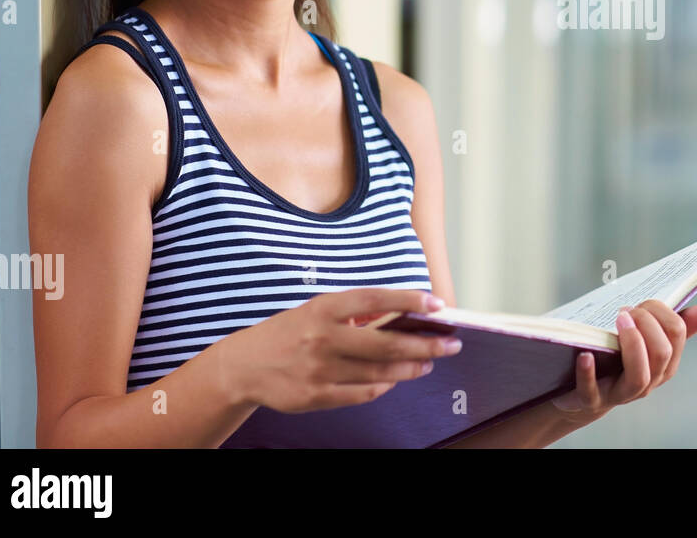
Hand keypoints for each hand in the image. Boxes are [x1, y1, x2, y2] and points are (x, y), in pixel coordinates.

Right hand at [215, 288, 461, 412]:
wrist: (245, 365)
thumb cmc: (291, 332)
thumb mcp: (318, 310)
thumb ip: (357, 312)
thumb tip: (402, 313)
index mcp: (324, 309)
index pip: (375, 299)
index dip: (409, 300)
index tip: (438, 303)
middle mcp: (323, 338)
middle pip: (386, 344)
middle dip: (425, 344)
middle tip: (451, 343)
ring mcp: (319, 370)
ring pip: (379, 373)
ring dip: (411, 368)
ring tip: (429, 361)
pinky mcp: (316, 396)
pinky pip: (362, 394)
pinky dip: (383, 387)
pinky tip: (396, 380)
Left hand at [549, 300, 696, 420]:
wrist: (582, 392)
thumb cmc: (620, 360)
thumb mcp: (648, 341)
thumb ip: (679, 325)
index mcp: (665, 364)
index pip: (676, 333)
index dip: (660, 311)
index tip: (642, 303)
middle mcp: (648, 382)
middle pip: (661, 353)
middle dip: (646, 323)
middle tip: (626, 310)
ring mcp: (620, 393)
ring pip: (638, 376)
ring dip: (630, 344)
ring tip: (618, 320)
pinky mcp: (591, 399)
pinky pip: (592, 390)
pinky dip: (588, 373)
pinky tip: (585, 355)